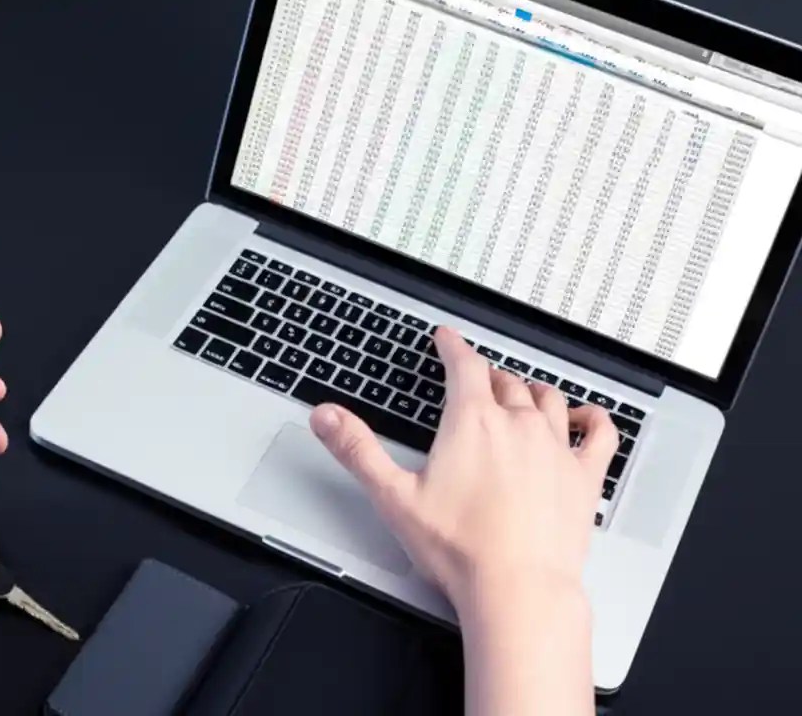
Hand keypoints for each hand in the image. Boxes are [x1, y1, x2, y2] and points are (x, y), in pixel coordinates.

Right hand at [309, 327, 614, 604]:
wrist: (517, 589)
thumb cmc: (461, 550)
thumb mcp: (393, 496)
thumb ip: (357, 449)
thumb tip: (327, 416)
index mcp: (471, 422)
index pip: (464, 365)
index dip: (453, 346)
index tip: (448, 339)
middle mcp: (518, 425)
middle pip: (505, 382)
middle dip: (487, 376)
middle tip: (475, 378)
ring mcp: (555, 448)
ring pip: (547, 399)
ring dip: (532, 391)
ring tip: (522, 392)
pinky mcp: (584, 476)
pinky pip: (600, 432)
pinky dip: (593, 418)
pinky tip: (586, 417)